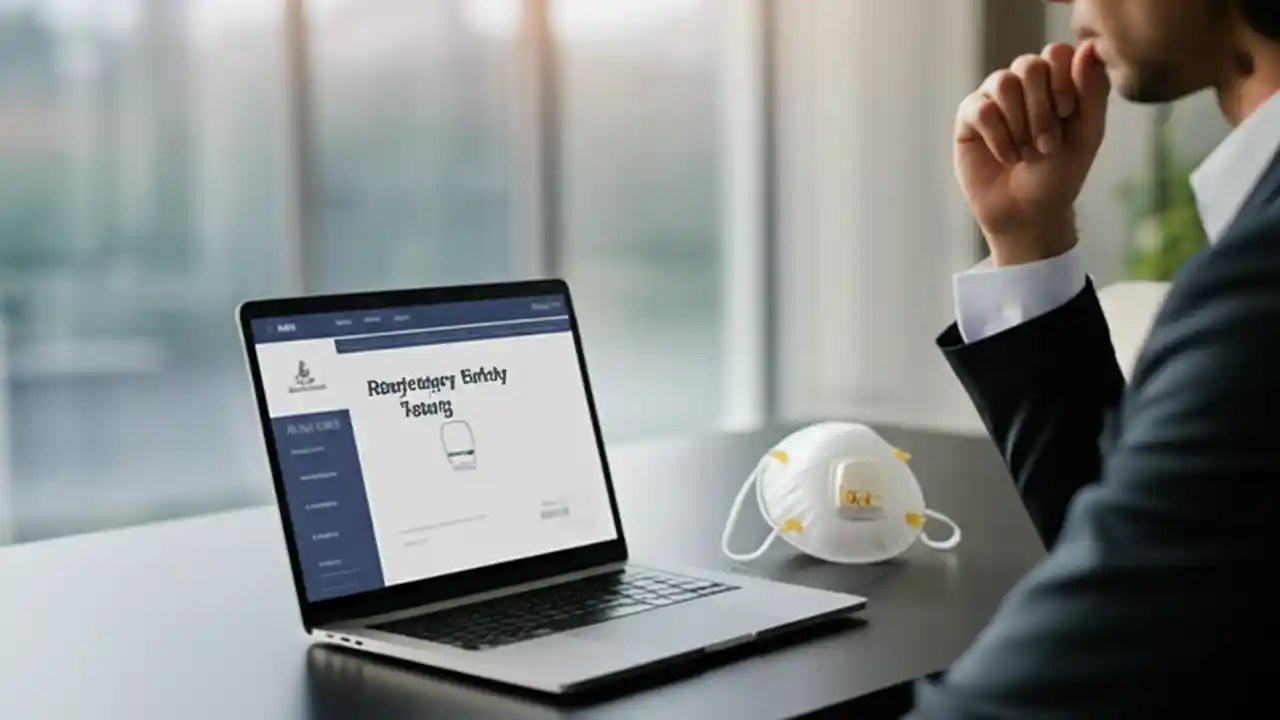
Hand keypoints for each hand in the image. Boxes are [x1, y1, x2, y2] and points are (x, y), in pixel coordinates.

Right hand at [954, 41, 1109, 266]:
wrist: (1027, 213)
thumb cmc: (1059, 175)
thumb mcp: (1087, 134)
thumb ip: (1093, 91)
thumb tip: (1086, 48)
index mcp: (1055, 81)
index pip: (1057, 53)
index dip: (1063, 80)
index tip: (1068, 114)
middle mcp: (1024, 85)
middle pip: (1028, 65)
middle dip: (1041, 108)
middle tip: (1047, 144)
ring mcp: (994, 99)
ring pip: (1002, 83)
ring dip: (1020, 123)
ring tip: (1026, 153)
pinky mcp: (969, 118)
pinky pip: (980, 109)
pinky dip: (998, 136)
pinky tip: (1007, 158)